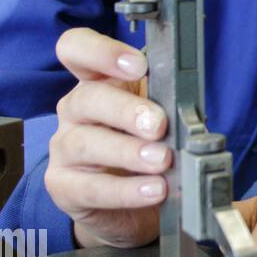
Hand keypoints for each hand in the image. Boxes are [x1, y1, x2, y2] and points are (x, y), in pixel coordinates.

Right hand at [47, 27, 169, 248]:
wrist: (128, 206)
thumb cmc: (144, 151)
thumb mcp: (159, 120)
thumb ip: (168, 105)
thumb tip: (192, 108)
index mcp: (98, 83)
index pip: (78, 49)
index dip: (102, 52)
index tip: (138, 65)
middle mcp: (75, 110)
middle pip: (88, 97)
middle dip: (126, 109)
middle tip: (159, 125)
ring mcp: (64, 148)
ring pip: (86, 142)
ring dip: (128, 151)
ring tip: (162, 161)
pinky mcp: (64, 187)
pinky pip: (90, 187)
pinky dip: (126, 190)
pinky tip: (154, 189)